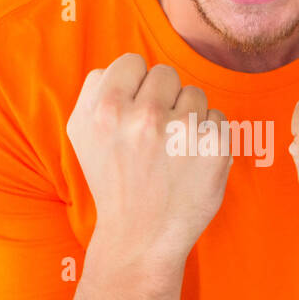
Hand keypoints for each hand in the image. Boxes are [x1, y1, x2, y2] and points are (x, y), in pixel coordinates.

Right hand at [67, 52, 231, 264]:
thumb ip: (97, 91)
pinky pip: (217, 116)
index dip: (134, 86)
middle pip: (165, 74)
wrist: (141, 237)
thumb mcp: (81, 134)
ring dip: (187, 118)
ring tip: (172, 152)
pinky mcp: (214, 147)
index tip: (133, 114)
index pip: (132, 62)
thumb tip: (126, 67)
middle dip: (162, 100)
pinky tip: (191, 162)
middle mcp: (143, 118)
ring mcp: (182, 132)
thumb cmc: (113, 180)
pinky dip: (208, 136)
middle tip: (153, 137)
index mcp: (105, 110)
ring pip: (194, 94)